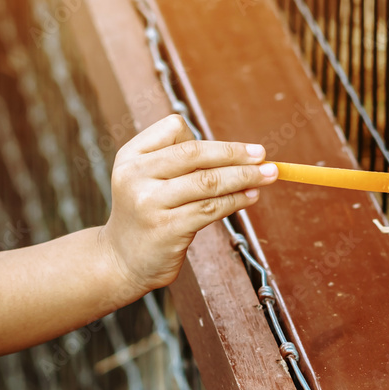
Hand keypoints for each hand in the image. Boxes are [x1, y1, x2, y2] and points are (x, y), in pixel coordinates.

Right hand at [99, 114, 277, 294]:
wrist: (121, 260)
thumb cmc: (146, 212)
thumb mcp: (147, 177)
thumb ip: (178, 159)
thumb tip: (238, 152)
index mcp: (131, 156)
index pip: (175, 130)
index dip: (210, 140)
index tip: (240, 149)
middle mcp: (135, 176)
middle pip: (195, 153)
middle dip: (234, 153)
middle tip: (262, 155)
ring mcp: (149, 203)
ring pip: (208, 182)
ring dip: (243, 177)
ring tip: (267, 175)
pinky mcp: (166, 229)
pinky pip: (210, 209)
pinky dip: (236, 200)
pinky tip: (250, 196)